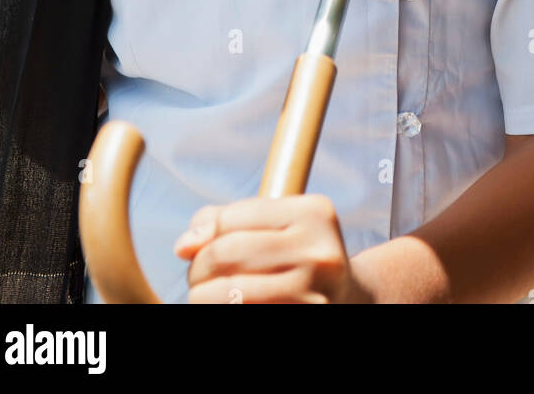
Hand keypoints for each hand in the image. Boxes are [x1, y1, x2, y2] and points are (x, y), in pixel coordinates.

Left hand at [173, 194, 374, 303]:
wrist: (349, 300)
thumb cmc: (297, 259)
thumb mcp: (275, 226)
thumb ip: (224, 222)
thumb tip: (184, 244)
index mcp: (314, 213)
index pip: (232, 218)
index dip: (203, 236)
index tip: (196, 250)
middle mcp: (320, 252)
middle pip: (228, 253)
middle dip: (198, 269)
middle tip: (196, 280)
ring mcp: (315, 294)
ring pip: (230, 292)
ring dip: (203, 297)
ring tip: (205, 297)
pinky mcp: (308, 319)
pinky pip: (244, 314)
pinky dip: (224, 311)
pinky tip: (226, 307)